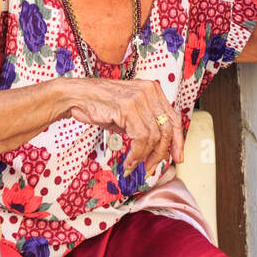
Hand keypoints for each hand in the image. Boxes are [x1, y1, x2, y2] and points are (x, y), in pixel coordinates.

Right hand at [64, 79, 183, 177]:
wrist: (78, 96)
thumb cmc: (101, 105)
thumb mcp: (129, 112)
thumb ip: (145, 123)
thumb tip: (159, 147)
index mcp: (153, 89)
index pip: (174, 118)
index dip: (178, 140)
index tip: (177, 156)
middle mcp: (149, 91)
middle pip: (168, 128)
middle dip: (162, 153)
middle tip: (153, 166)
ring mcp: (140, 98)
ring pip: (154, 136)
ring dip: (144, 156)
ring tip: (135, 165)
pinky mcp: (129, 107)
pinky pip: (141, 138)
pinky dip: (136, 154)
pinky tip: (129, 161)